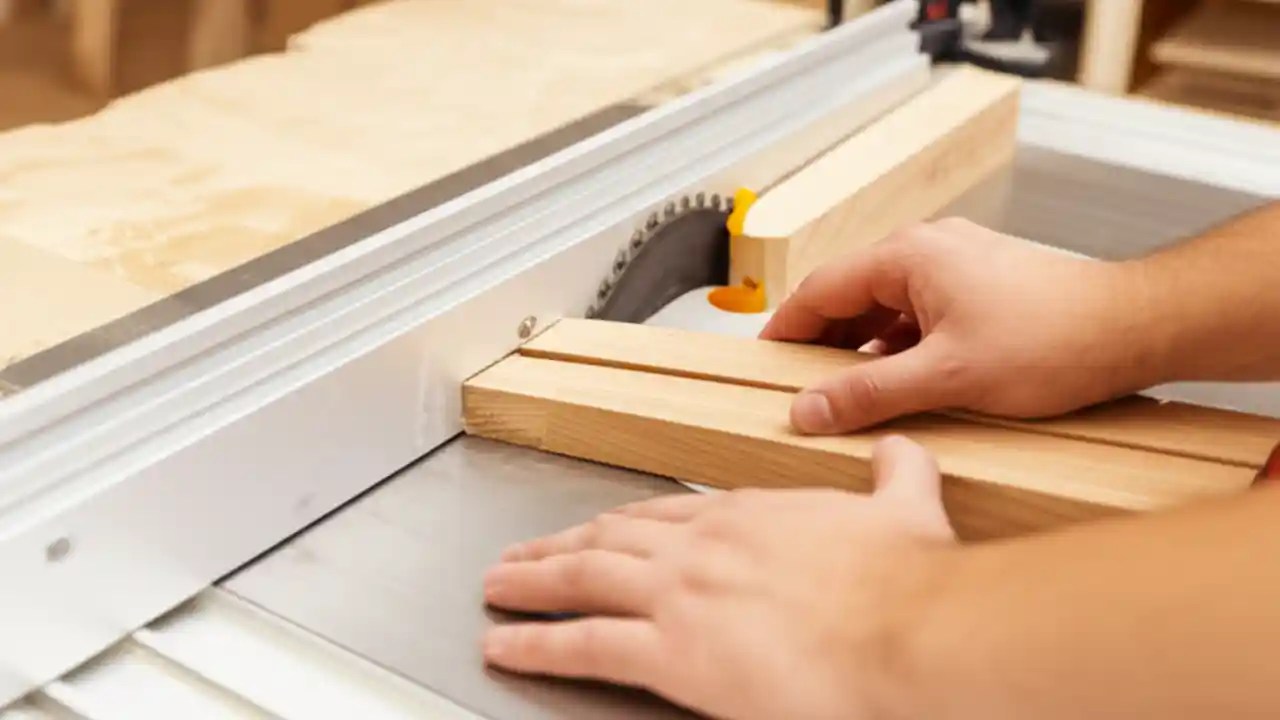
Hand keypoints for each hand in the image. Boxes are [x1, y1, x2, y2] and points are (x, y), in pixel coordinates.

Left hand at [481, 436, 956, 719]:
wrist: (908, 625)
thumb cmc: (906, 580)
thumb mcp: (908, 505)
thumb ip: (896, 474)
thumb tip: (898, 452)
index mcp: (750, 514)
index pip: (668, 512)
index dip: (626, 522)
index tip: (600, 528)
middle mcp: (702, 545)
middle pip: (610, 537)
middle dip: (560, 544)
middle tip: (523, 555)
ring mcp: (679, 593)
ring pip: (582, 578)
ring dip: (531, 582)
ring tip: (497, 587)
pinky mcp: (671, 650)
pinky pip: (585, 644)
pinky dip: (536, 644)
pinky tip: (507, 645)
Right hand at [760, 218, 1158, 433]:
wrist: (1135, 327)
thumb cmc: (1054, 338)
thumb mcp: (946, 376)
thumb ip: (868, 393)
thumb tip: (809, 407)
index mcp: (908, 256)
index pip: (820, 288)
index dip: (785, 329)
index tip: (763, 363)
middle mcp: (928, 249)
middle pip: (850, 295)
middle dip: (822, 343)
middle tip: (800, 387)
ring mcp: (957, 265)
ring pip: (885, 307)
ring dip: (862, 348)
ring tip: (846, 393)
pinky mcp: (981, 285)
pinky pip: (918, 313)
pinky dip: (899, 346)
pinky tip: (900, 383)